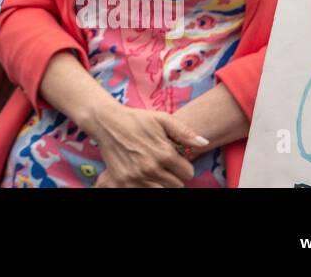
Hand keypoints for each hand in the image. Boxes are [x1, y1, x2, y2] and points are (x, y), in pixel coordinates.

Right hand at [85, 100, 205, 187]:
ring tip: (153, 169)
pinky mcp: (123, 182)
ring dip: (161, 182)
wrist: (106, 122)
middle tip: (163, 164)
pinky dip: (146, 185)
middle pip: (177, 185)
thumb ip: (184, 132)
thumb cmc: (136, 119)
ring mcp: (136, 177)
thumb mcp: (162, 119)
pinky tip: (142, 175)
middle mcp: (151, 168)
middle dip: (174, 175)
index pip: (188, 173)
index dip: (183, 166)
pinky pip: (144, 192)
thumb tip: (204, 143)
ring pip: (162, 191)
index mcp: (164, 153)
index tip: (175, 159)